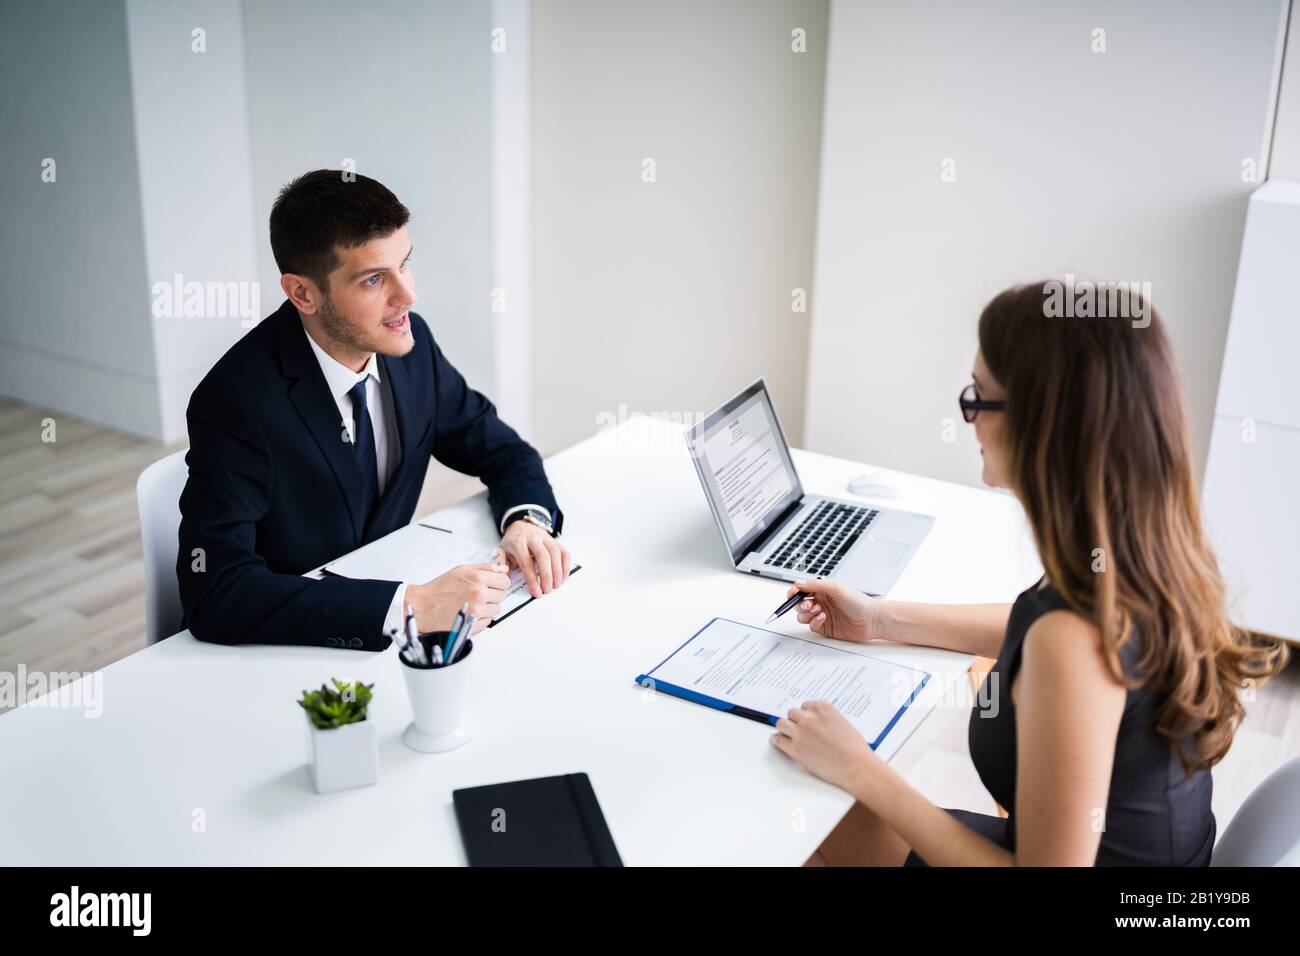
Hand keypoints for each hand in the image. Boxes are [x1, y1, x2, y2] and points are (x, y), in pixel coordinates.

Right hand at [407, 561, 510, 633]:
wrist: (423, 606)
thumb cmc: (439, 589)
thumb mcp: (461, 570)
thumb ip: (485, 568)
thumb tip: (503, 569)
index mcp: (477, 578)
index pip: (505, 581)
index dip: (498, 582)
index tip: (492, 584)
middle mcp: (479, 594)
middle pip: (502, 595)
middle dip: (492, 594)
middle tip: (478, 594)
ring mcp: (477, 611)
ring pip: (496, 609)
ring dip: (488, 607)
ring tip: (473, 604)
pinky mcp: (473, 625)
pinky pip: (488, 621)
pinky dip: (481, 618)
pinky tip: (470, 612)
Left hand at [500, 518, 570, 597]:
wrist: (520, 525)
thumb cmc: (512, 542)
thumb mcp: (502, 552)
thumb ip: (503, 565)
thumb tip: (505, 579)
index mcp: (518, 543)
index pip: (526, 562)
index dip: (532, 579)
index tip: (536, 592)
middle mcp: (533, 538)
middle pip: (543, 556)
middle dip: (547, 576)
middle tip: (547, 590)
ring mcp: (546, 538)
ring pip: (555, 553)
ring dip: (558, 572)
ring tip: (556, 585)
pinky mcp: (555, 541)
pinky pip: (564, 552)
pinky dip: (566, 566)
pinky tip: (563, 577)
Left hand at [771, 700, 887, 794]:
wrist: (856, 766)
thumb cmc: (854, 748)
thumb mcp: (842, 722)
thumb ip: (826, 718)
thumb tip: (816, 722)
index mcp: (822, 708)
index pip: (805, 705)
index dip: (806, 714)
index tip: (806, 720)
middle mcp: (809, 718)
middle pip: (792, 713)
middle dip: (795, 721)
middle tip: (797, 728)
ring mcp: (801, 733)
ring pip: (781, 724)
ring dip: (784, 729)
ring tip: (786, 734)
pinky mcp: (796, 749)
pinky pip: (778, 741)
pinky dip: (777, 741)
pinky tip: (777, 741)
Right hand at [790, 578, 877, 641]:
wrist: (872, 620)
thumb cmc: (859, 602)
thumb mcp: (836, 588)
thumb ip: (815, 585)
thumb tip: (798, 582)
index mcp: (822, 590)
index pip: (801, 590)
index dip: (794, 593)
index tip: (792, 595)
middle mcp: (821, 602)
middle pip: (799, 604)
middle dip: (800, 605)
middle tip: (808, 605)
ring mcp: (822, 615)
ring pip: (802, 616)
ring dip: (807, 614)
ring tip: (818, 610)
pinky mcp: (825, 628)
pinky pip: (811, 626)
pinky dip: (814, 622)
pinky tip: (823, 618)